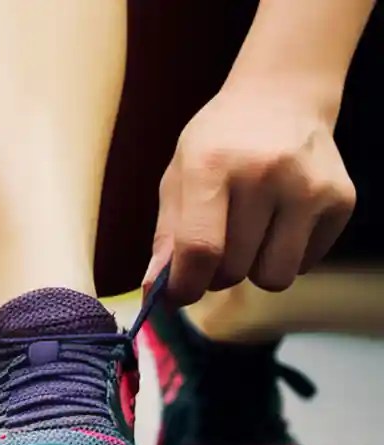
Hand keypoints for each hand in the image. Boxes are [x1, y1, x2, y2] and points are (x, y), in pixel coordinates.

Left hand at [148, 80, 355, 303]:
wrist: (281, 98)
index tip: (178, 295)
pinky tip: (280, 219)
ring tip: (250, 234)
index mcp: (212, 165)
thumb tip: (155, 292)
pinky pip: (305, 264)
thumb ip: (167, 235)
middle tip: (216, 248)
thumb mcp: (179, 175)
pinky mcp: (342, 199)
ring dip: (254, 269)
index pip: (200, 248)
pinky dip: (286, 254)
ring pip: (274, 277)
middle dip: (216, 274)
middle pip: (234, 270)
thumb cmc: (219, 143)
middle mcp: (265, 174)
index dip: (185, 285)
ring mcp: (310, 187)